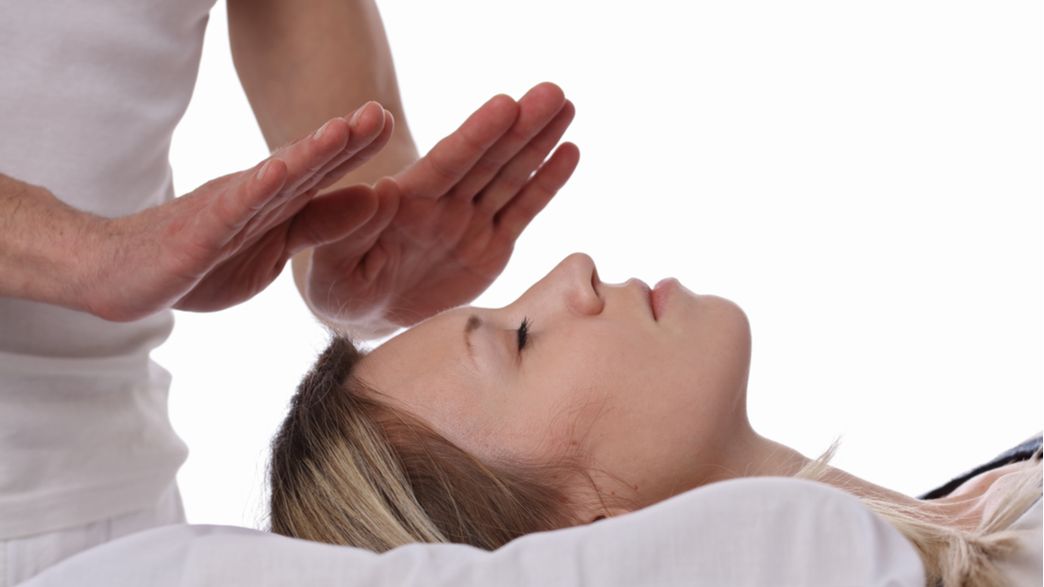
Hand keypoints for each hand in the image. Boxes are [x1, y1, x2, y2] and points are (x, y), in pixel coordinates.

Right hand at [82, 101, 393, 321]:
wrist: (120, 274)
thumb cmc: (202, 262)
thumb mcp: (275, 250)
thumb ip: (320, 226)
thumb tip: (374, 200)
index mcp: (275, 203)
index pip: (320, 172)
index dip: (355, 147)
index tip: (389, 120)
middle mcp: (254, 197)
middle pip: (304, 165)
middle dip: (343, 140)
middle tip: (379, 112)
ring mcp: (226, 212)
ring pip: (273, 180)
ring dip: (306, 155)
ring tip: (340, 131)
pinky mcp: (199, 235)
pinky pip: (230, 211)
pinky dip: (252, 191)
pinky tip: (275, 172)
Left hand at [302, 82, 579, 332]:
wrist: (364, 312)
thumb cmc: (338, 286)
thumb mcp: (331, 263)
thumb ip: (351, 229)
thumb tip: (379, 194)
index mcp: (407, 201)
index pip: (448, 162)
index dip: (476, 134)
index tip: (504, 104)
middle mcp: (444, 204)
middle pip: (488, 159)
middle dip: (521, 126)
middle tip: (552, 91)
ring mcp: (470, 222)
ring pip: (511, 176)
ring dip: (539, 142)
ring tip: (566, 106)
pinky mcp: (490, 247)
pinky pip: (522, 211)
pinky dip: (545, 183)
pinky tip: (569, 151)